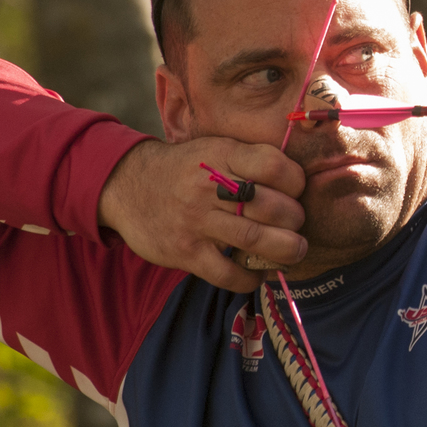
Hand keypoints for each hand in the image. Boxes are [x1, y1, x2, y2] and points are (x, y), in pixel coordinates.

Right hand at [97, 139, 307, 291]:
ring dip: (285, 249)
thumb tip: (299, 180)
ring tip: (295, 251)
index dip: (296, 182)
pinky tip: (258, 274)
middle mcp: (210, 188)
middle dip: (295, 219)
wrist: (127, 185)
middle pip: (272, 206)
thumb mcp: (216, 148)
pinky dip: (250, 278)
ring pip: (255, 239)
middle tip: (298, 226)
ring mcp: (196, 222)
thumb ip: (252, 159)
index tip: (296, 192)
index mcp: (223, 156)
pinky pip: (226, 273)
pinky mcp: (184, 252)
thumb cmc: (186, 169)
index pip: (274, 166)